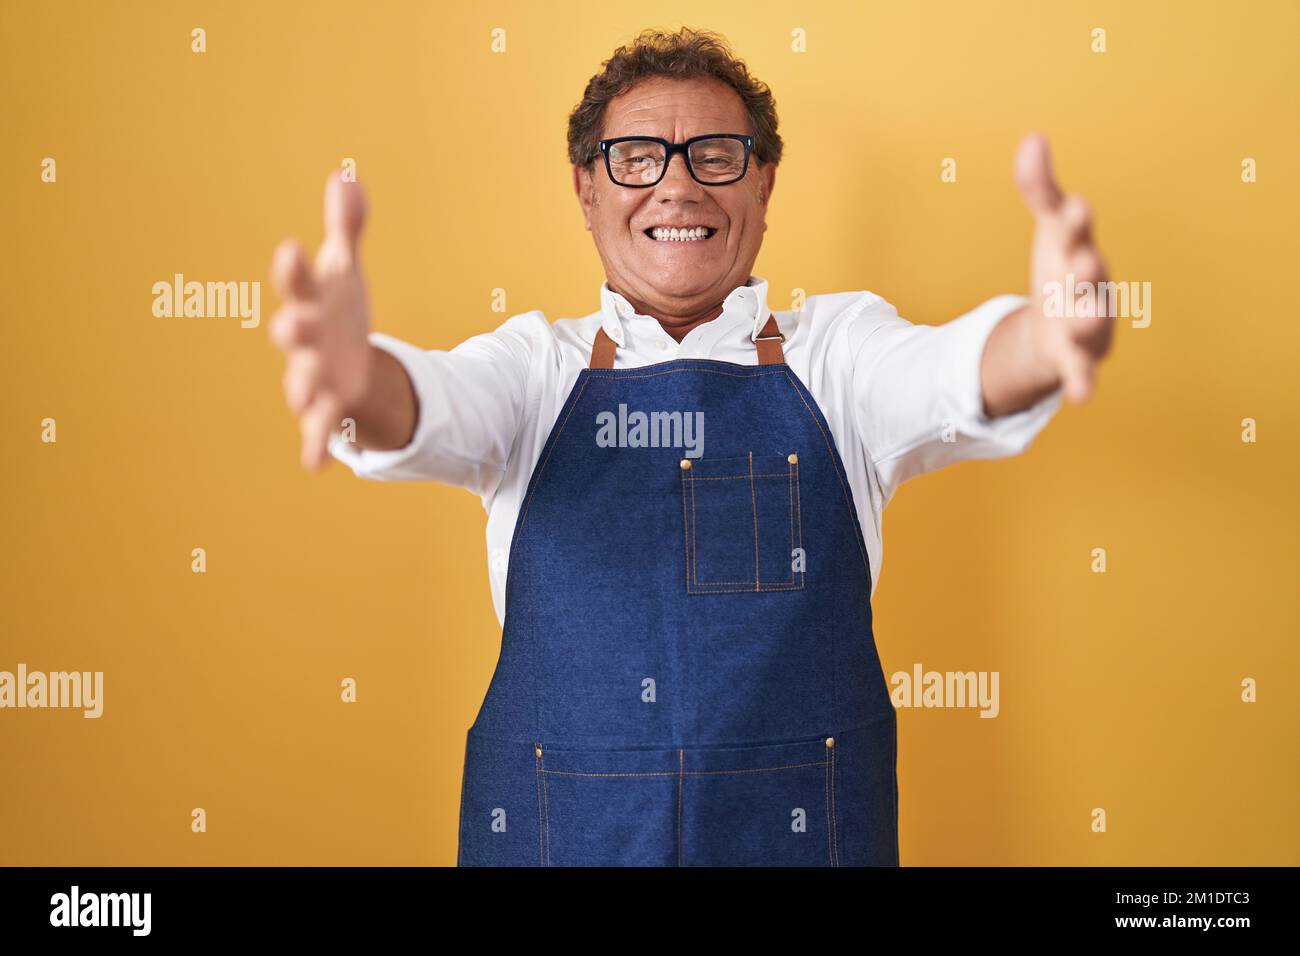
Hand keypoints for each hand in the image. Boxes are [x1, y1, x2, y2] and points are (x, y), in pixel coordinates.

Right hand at [269, 173, 372, 469]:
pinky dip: (315, 445)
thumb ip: (347, 228)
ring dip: (302, 386)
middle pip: (294, 332)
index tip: (290, 249)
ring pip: (302, 382)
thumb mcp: (346, 270)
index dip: (294, 269)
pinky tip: (314, 464)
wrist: (343, 356)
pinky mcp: (330, 407)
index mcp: (310, 300)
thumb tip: (347, 176)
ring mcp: (314, 374)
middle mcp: (305, 339)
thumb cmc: (339, 307)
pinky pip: (320, 428)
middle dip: (291, 329)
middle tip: (288, 325)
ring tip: (305, 392)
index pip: (298, 281)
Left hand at [1014, 133, 1114, 403]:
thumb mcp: (1049, 231)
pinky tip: (1081, 395)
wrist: (1063, 324)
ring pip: (1090, 322)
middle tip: (1085, 258)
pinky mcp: (1077, 357)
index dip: (1075, 220)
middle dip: (1088, 267)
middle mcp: (1090, 286)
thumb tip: (1033, 138)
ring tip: (1077, 317)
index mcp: (1079, 250)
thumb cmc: (1062, 268)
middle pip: (1090, 276)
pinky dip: (1082, 381)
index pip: (1076, 231)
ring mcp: (1087, 322)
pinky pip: (1081, 371)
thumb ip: (1040, 189)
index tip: (1075, 206)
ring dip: (1087, 319)